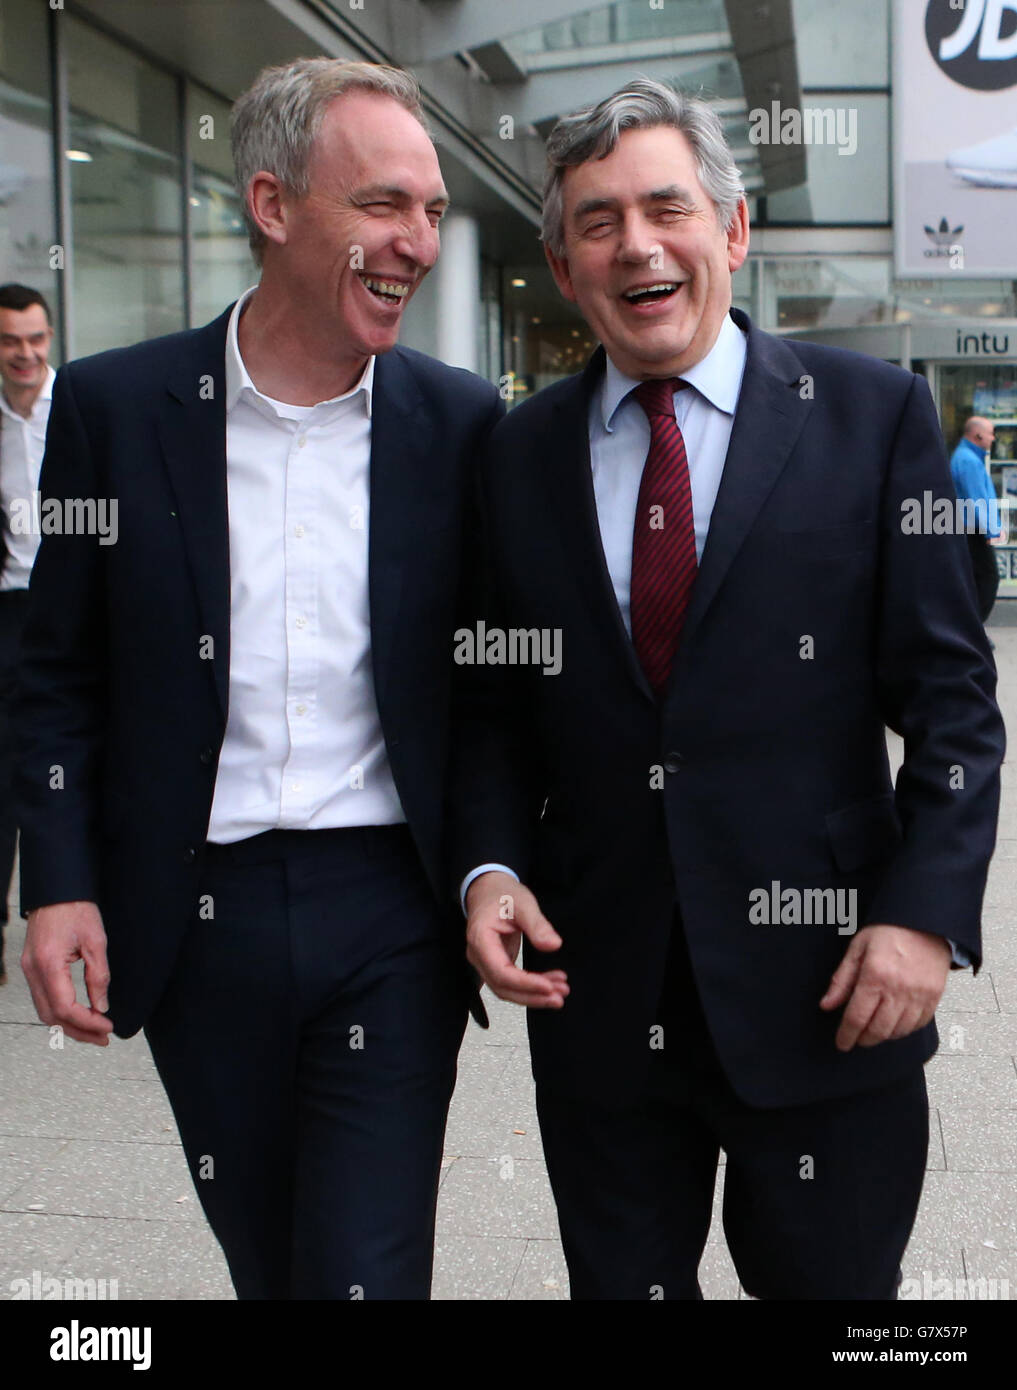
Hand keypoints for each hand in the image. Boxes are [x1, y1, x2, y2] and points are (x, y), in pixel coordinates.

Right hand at [22, 901, 113, 1045]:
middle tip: (102, 1038)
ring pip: (45, 1011)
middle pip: (52, 1016)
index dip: (87, 1022)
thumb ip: (98, 976)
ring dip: (69, 1025)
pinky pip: (43, 999)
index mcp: (48, 964)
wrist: (56, 890)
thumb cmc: (75, 908)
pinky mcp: (32, 967)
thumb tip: (101, 1006)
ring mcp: (29, 970)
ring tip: (93, 1031)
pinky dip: (60, 1012)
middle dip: (78, 1031)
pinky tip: (78, 1016)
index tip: (107, 1027)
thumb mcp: (96, 941)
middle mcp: (33, 971)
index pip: (65, 1007)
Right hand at [465, 871, 567, 1007]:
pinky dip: (530, 986)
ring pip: (507, 989)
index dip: (525, 983)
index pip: (501, 972)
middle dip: (532, 995)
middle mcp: (479, 955)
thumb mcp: (523, 903)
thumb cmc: (502, 893)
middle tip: (559, 997)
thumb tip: (553, 945)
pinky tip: (550, 983)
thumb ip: (537, 925)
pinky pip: (511, 982)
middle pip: (503, 987)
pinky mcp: (496, 963)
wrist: (488, 889)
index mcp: (481, 939)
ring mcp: (485, 961)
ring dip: (533, 995)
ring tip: (560, 992)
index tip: (549, 986)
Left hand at [819, 923, 950, 1050]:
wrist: (926, 923)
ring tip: (873, 1031)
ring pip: (898, 1031)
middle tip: (856, 1039)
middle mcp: (898, 989)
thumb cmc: (889, 932)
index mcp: (875, 975)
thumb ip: (842, 980)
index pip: (857, 1017)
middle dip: (864, 1039)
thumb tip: (826, 1005)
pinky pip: (918, 1025)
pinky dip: (904, 1030)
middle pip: (878, 1030)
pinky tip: (894, 1024)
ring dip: (883, 1036)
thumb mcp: (857, 949)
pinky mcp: (934, 997)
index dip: (847, 1035)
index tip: (842, 1043)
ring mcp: (919, 995)